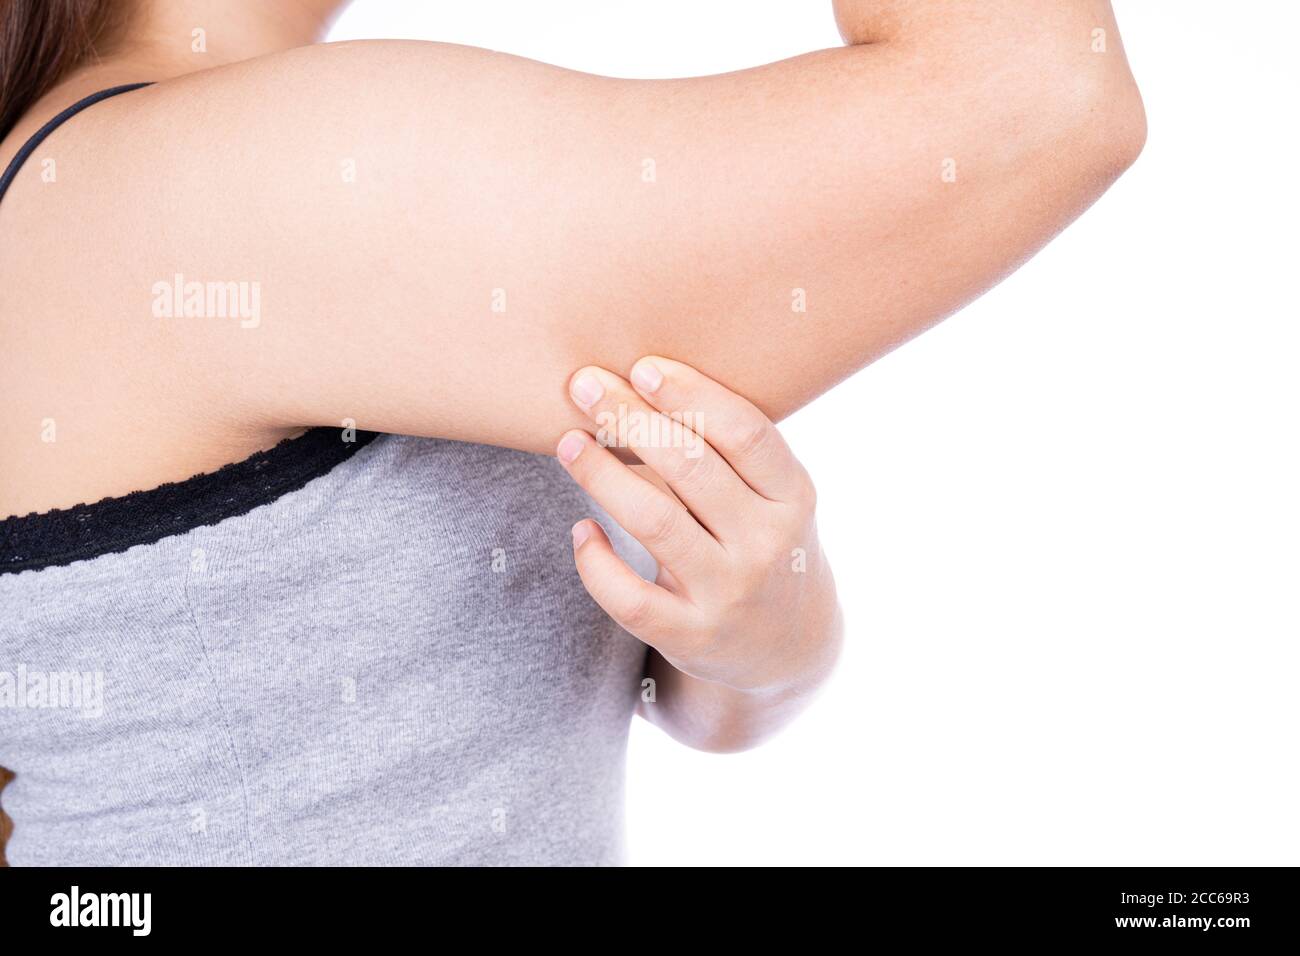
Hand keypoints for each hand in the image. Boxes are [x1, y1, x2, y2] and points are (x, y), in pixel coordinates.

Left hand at [556, 357, 841, 694]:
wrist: (788, 647)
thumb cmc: (763, 543)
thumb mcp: (774, 496)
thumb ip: (729, 451)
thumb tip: (641, 379)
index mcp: (792, 496)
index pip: (746, 433)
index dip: (693, 394)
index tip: (643, 367)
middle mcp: (767, 544)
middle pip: (692, 468)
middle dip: (630, 418)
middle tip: (584, 385)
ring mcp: (730, 593)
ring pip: (655, 523)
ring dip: (603, 475)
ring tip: (568, 443)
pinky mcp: (692, 636)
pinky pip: (630, 598)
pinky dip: (597, 562)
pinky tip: (581, 530)